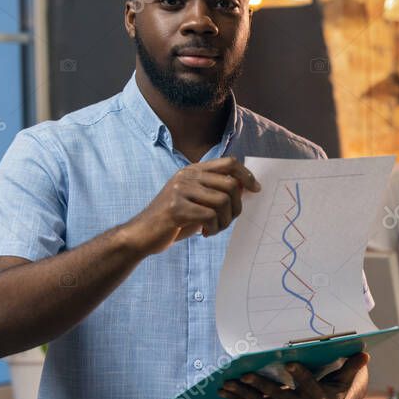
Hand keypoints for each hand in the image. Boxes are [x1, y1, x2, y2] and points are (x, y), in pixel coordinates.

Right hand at [122, 157, 260, 254]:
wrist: (142, 235)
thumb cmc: (174, 220)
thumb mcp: (197, 201)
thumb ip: (217, 191)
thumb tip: (246, 186)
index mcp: (193, 170)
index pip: (229, 163)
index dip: (246, 175)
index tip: (255, 189)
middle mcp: (187, 175)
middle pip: (230, 185)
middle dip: (236, 208)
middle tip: (226, 221)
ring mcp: (180, 190)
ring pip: (223, 201)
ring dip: (224, 222)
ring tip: (214, 229)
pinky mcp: (176, 208)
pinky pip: (210, 216)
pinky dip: (214, 228)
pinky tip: (205, 233)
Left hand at [218, 353, 369, 398]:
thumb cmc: (335, 393)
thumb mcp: (346, 382)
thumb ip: (352, 367)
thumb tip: (365, 352)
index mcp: (317, 398)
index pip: (308, 385)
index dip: (300, 375)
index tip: (290, 362)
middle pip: (277, 395)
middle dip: (261, 385)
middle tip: (246, 374)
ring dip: (242, 393)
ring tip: (225, 384)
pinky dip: (238, 398)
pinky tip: (223, 390)